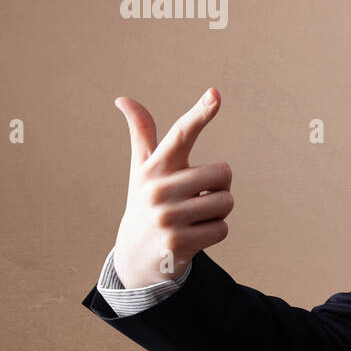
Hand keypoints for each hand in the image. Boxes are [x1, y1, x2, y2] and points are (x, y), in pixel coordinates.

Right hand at [111, 88, 232, 288]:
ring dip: (217, 212)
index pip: (181, 134)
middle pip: (223, 173)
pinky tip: (193, 236)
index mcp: (155, 167)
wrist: (134, 256)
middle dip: (219, 187)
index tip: (215, 94)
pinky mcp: (179, 242)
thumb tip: (124, 99)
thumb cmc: (146, 203)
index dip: (200, 113)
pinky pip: (223, 229)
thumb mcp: (142, 170)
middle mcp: (158, 188)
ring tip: (192, 218)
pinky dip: (214, 232)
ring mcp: (167, 216)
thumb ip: (142, 134)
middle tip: (196, 198)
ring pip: (226, 202)